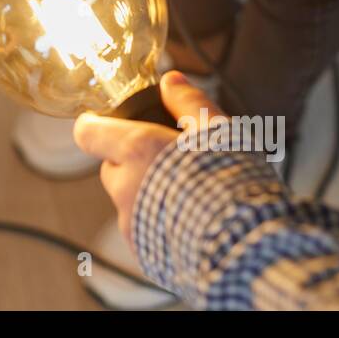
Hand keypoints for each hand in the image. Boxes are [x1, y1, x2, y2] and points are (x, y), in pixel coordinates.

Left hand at [73, 72, 224, 245]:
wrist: (250, 250)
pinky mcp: (143, 256)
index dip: (96, 125)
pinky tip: (192, 223)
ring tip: (190, 196)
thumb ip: (189, 102)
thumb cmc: (235, 185)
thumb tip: (171, 81)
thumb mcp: (218, 130)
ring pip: (129, 201)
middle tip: (171, 163)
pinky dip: (159, 225)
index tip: (107, 124)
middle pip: (112, 167)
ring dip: (149, 195)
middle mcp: (125, 188)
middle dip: (135, 163)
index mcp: (136, 150)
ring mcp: (131, 226)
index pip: (88, 132)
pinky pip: (143, 232)